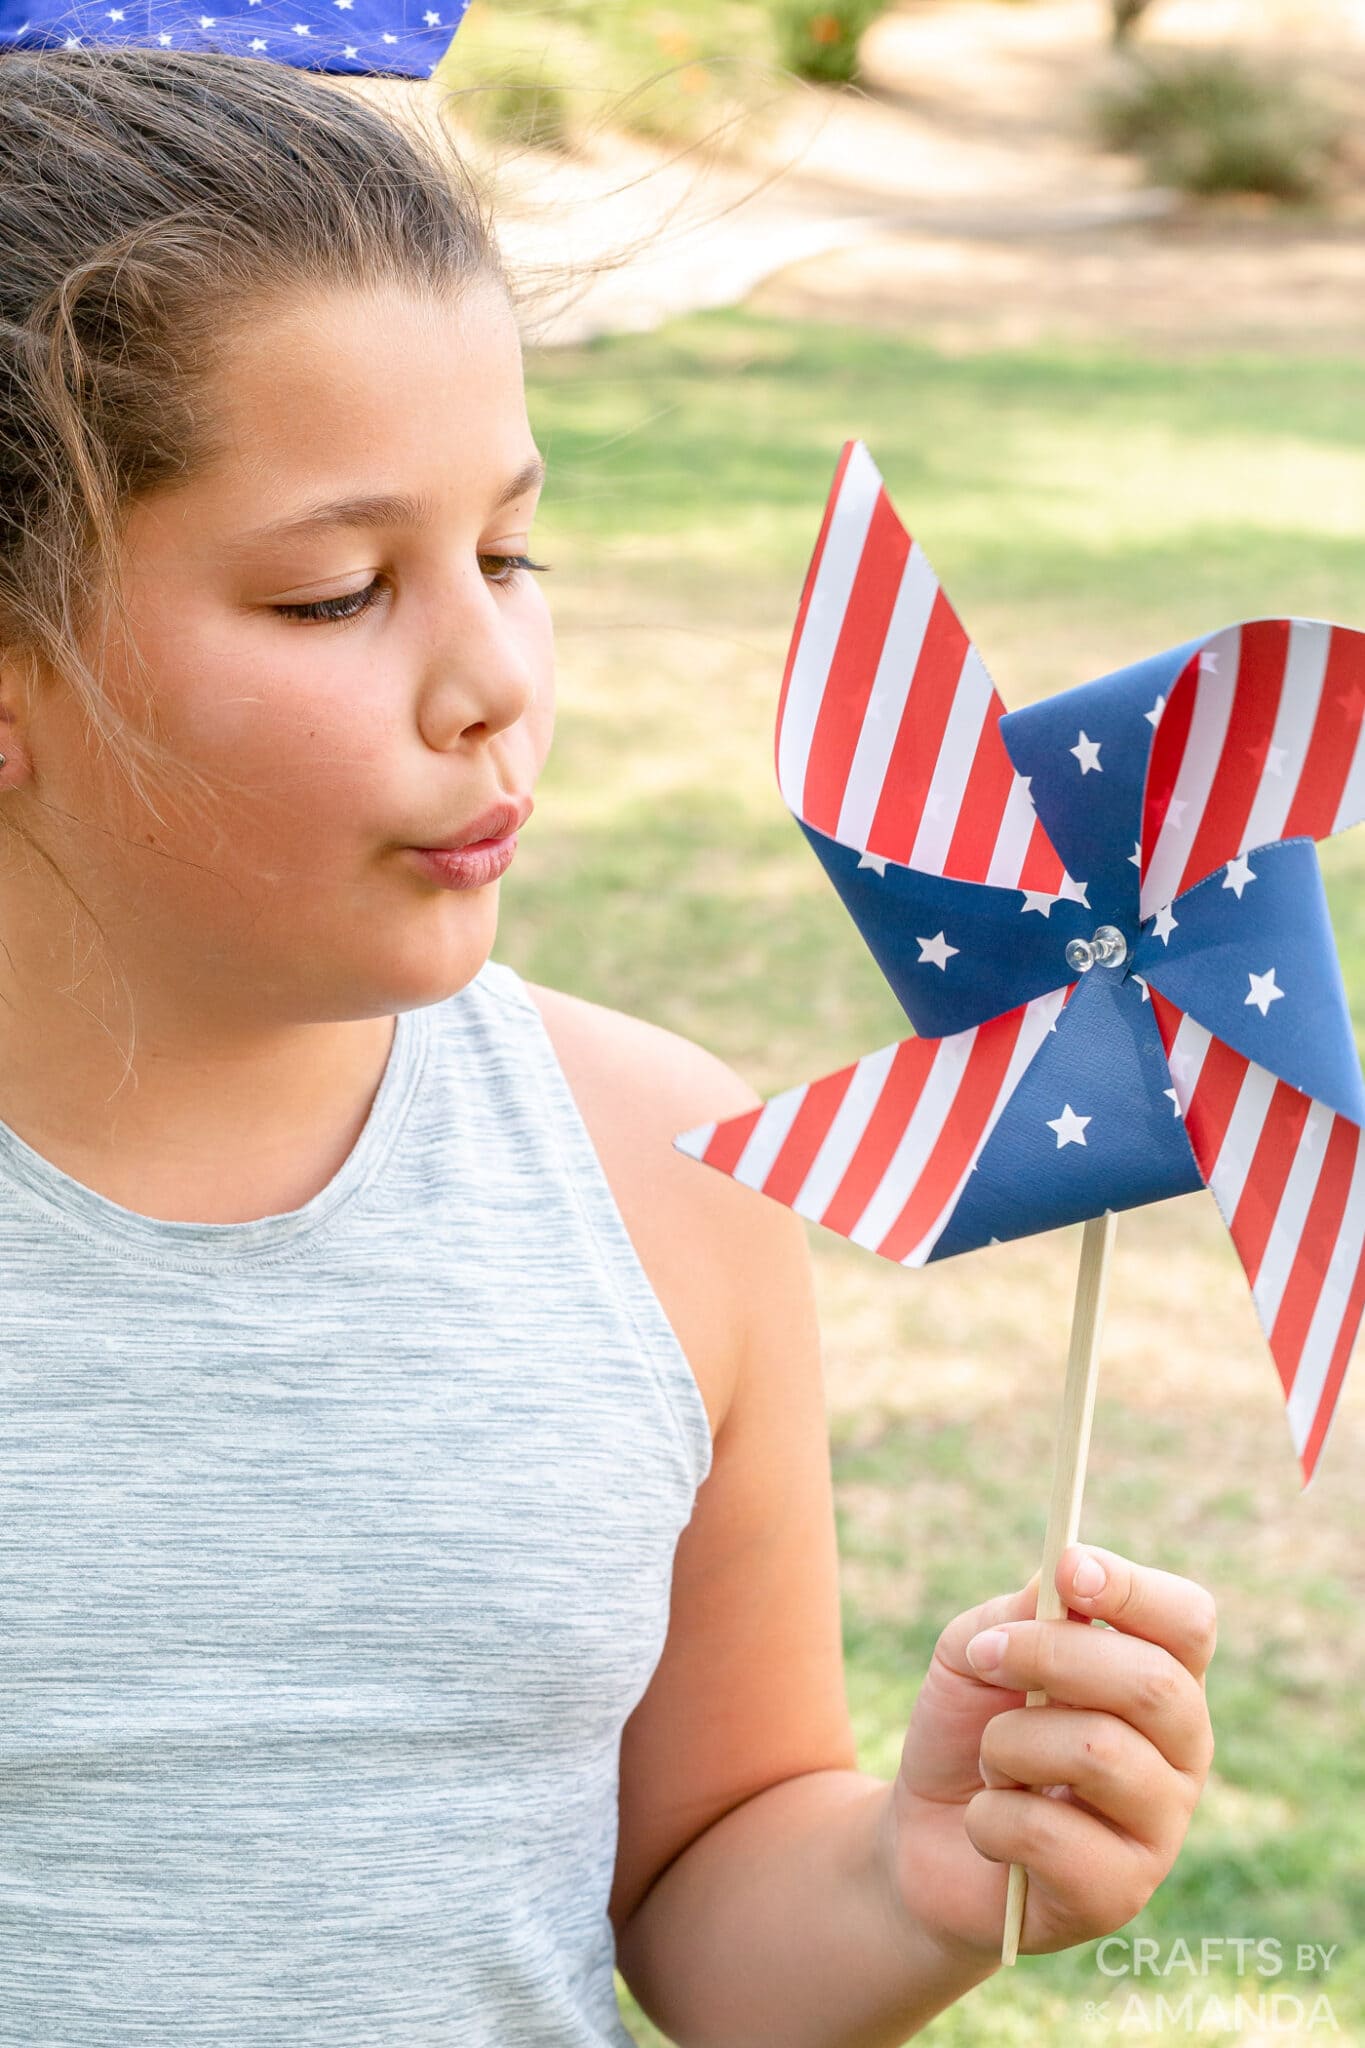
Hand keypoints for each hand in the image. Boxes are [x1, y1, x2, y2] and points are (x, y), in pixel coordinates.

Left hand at [880, 1546, 1216, 1960]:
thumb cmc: (967, 1730)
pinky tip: (989, 1827)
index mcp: (1162, 1678)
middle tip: (985, 1656)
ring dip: (1009, 1744)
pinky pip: (1048, 1832)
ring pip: (1098, 1751)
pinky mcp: (1120, 1894)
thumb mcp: (977, 1651)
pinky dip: (990, 1817)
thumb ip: (1022, 1612)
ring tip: (991, 1763)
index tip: (1068, 1570)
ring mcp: (1160, 1827)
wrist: (921, 1837)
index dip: (1134, 1589)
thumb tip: (1063, 1579)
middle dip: (1051, 1655)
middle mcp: (1181, 1751)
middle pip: (1153, 1682)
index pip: (1189, 1620)